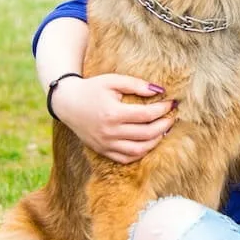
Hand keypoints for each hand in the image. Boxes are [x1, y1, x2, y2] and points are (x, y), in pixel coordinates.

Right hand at [50, 74, 175, 163]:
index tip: (172, 103)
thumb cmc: (92, 88)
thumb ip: (136, 85)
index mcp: (113, 113)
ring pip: (139, 150)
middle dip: (164, 125)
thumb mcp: (113, 81)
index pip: (146, 115)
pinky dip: (141, 152)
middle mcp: (110, 132)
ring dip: (156, 141)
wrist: (67, 103)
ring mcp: (105, 144)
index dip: (163, 109)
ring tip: (163, 129)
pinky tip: (149, 141)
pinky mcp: (103, 151)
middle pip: (147, 134)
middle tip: (172, 116)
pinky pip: (126, 158)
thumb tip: (159, 90)